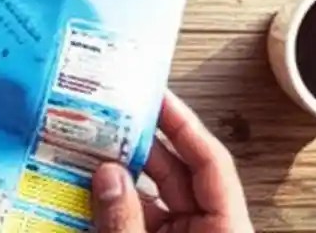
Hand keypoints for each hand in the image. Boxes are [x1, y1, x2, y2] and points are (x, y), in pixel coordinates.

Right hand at [91, 92, 253, 232]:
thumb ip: (126, 220)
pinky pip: (140, 217)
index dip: (184, 124)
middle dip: (141, 144)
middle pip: (178, 173)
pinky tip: (88, 186)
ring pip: (153, 195)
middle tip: (113, 116)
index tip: (158, 96)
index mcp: (227, 229)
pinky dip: (115, 202)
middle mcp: (207, 229)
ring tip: (91, 149)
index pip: (211, 162)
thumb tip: (108, 176)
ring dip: (121, 174)